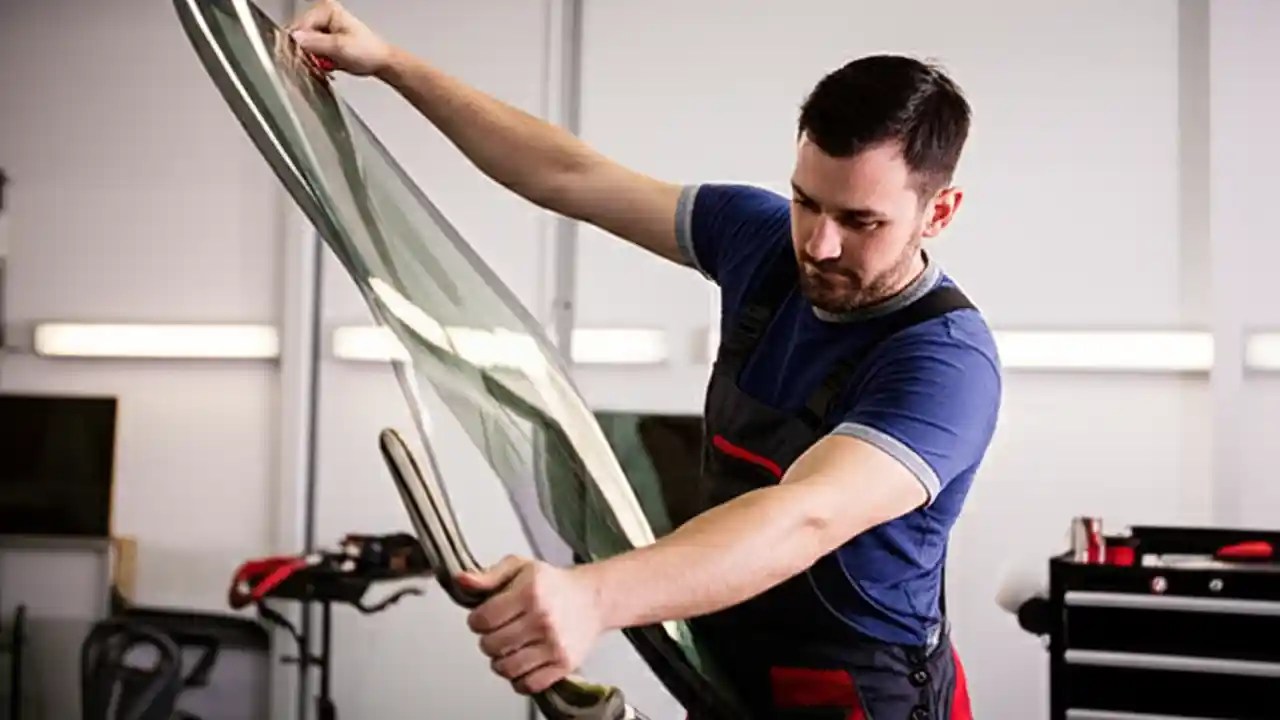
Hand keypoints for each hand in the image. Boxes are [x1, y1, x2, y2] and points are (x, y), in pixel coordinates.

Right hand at [286, 0, 392, 76]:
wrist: (380, 62)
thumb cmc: (368, 51)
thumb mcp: (339, 47)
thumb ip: (316, 43)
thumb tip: (296, 39)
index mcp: (327, 10)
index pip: (301, 25)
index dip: (301, 44)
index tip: (304, 57)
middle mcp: (324, 16)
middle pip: (302, 35)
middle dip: (309, 52)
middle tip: (322, 61)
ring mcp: (325, 28)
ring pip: (306, 45)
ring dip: (315, 58)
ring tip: (330, 63)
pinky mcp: (326, 41)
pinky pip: (313, 52)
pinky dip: (319, 60)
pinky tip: (330, 64)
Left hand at [458, 555, 606, 694]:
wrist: (593, 599)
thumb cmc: (553, 584)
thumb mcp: (519, 568)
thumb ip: (488, 575)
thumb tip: (461, 581)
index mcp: (530, 593)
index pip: (482, 620)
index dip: (476, 620)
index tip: (484, 617)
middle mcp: (543, 619)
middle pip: (491, 645)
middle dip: (488, 639)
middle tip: (499, 631)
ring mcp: (555, 644)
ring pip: (506, 668)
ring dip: (500, 661)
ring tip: (508, 648)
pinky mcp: (564, 664)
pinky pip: (528, 684)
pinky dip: (518, 679)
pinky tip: (522, 663)